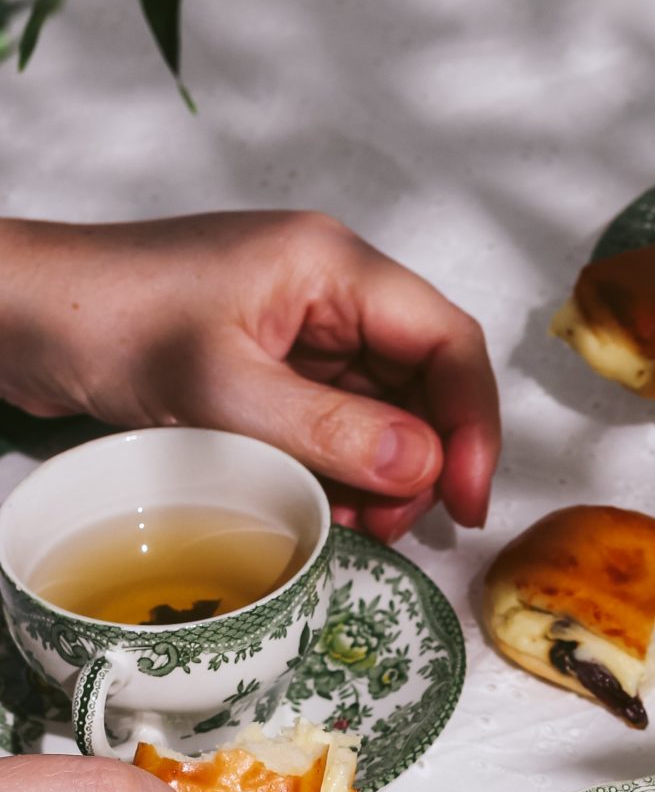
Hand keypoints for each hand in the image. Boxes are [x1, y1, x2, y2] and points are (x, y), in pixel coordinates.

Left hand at [0, 211, 500, 540]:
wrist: (17, 317)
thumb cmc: (105, 323)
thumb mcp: (224, 389)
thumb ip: (333, 430)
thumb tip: (426, 466)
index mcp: (333, 266)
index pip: (447, 342)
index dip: (473, 424)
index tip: (466, 500)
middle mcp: (330, 289)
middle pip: (425, 379)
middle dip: (424, 459)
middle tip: (396, 524)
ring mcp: (302, 325)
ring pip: (385, 406)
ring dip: (382, 473)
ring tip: (354, 522)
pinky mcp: (273, 361)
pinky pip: (338, 417)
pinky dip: (342, 466)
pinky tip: (322, 502)